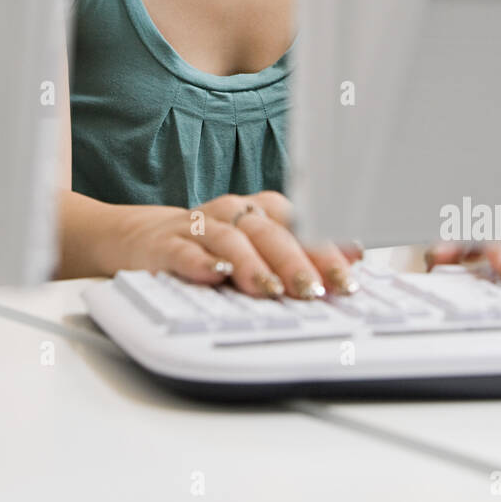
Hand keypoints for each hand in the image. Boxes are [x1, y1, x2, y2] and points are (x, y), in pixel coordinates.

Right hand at [114, 191, 361, 298]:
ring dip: (253, 265)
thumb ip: (306, 250)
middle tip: (313, 291)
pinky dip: (201, 263)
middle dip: (295, 263)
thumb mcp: (262, 246)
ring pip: (231, 240)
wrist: (145, 238)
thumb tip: (355, 254)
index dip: (325, 252)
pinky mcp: (167, 245)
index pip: (301, 226)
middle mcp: (234, 212)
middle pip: (269, 233)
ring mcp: (200, 227)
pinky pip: (185, 251)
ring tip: (269, 289)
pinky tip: (215, 274)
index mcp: (262, 210)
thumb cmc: (214, 247)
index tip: (347, 279)